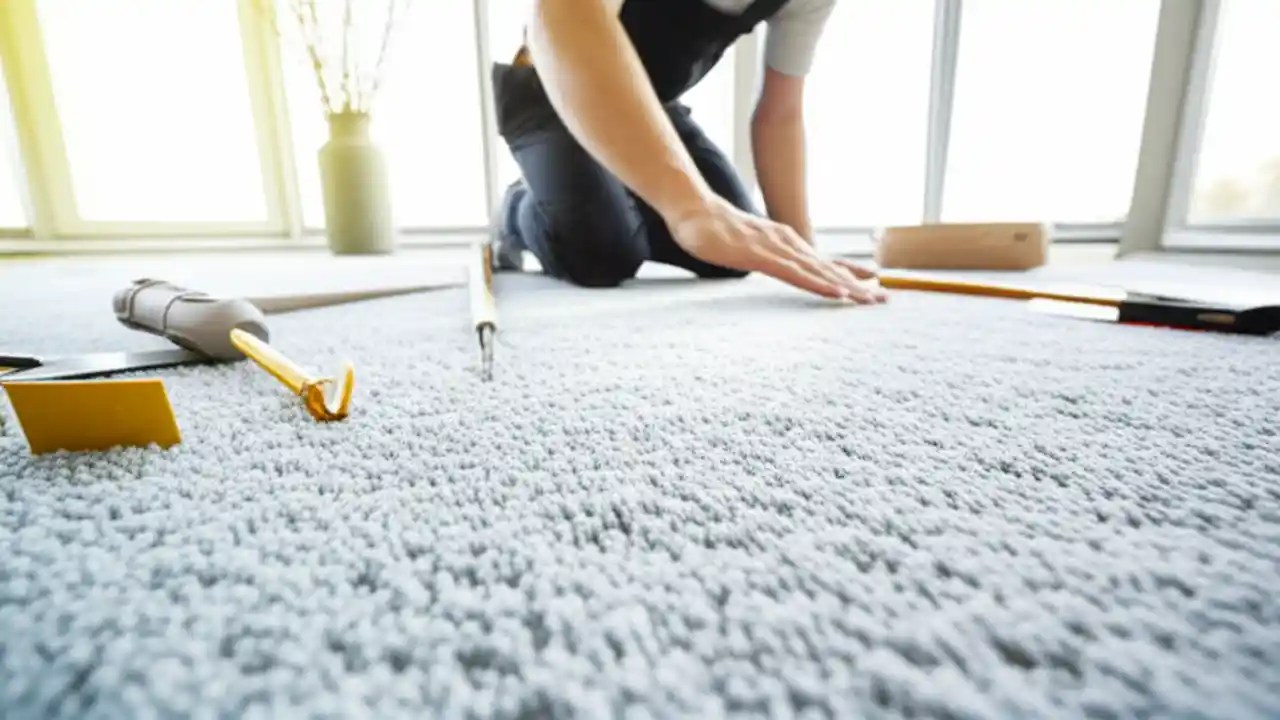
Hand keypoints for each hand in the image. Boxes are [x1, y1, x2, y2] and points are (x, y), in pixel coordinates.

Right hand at [668, 196, 887, 302]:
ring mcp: (778, 248)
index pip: (823, 262)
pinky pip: (796, 274)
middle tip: (885, 300)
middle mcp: (789, 243)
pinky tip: (837, 294)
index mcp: (786, 243)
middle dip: (858, 285)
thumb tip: (768, 264)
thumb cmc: (715, 231)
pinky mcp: (763, 256)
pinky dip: (819, 284)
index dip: (848, 274)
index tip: (871, 286)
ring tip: (870, 300)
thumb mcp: (746, 246)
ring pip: (819, 272)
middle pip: (829, 268)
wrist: (695, 212)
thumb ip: (762, 255)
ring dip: (846, 288)